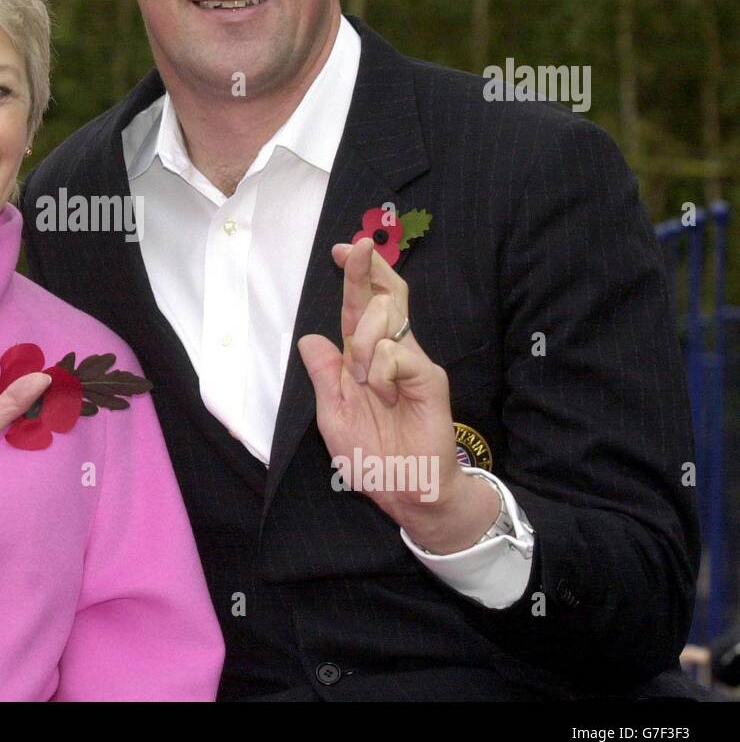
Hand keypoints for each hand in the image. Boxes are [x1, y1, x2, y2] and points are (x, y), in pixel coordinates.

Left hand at [297, 238, 497, 551]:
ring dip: (363, 341)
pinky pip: (397, 353)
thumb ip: (324, 376)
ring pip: (385, 318)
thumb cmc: (372, 458)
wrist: (405, 492)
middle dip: (364, 270)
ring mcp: (412, 363)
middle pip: (384, 296)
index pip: (361, 308)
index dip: (356, 276)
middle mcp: (389, 353)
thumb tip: (311, 338)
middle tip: (352, 250)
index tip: (344, 249)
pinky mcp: (429, 379)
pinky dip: (379, 369)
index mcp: (364, 360)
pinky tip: (380, 392)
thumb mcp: (332, 416)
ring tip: (363, 381)